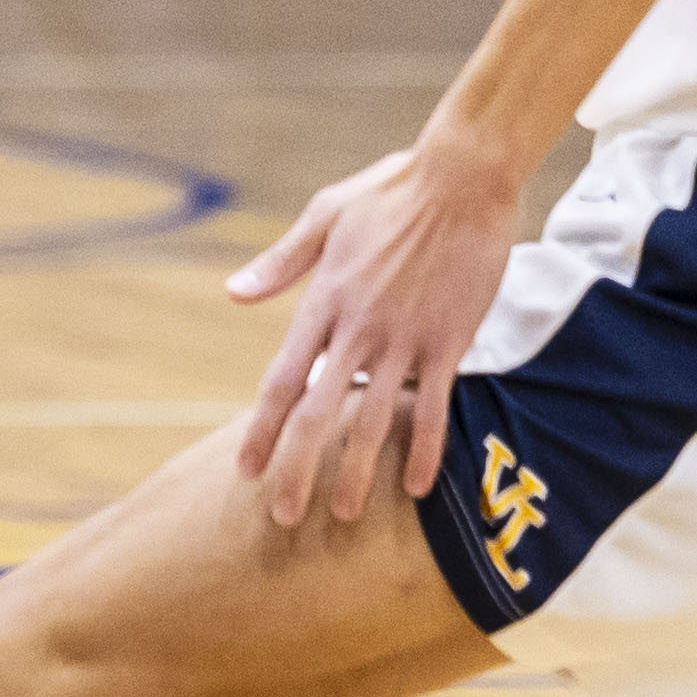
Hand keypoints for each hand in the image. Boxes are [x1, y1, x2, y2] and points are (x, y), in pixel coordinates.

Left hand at [223, 139, 522, 528]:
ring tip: (345, 514)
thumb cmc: (391, 192)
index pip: (281, 380)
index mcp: (322, 301)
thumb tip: (234, 295)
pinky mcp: (450, 340)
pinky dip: (426, 448)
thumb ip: (281, 263)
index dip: (261, 430)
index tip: (246, 470)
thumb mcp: (324, 217)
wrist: (462, 180)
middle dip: (297, 469)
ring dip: (357, 472)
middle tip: (283, 517)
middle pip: (316, 413)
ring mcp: (405, 338)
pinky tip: (418, 486)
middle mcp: (357, 328)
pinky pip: (434, 406)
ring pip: (373, 419)